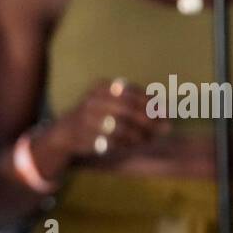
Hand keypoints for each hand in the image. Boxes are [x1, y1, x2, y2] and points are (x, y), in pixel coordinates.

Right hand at [50, 78, 165, 160]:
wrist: (65, 132)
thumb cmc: (97, 116)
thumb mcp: (112, 102)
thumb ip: (137, 104)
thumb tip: (167, 111)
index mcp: (102, 87)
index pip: (132, 92)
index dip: (151, 102)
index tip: (166, 112)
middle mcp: (93, 100)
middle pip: (127, 109)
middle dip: (148, 119)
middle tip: (164, 128)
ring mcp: (87, 119)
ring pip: (120, 127)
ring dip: (138, 134)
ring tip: (148, 139)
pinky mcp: (84, 136)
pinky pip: (110, 141)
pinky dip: (125, 143)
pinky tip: (132, 144)